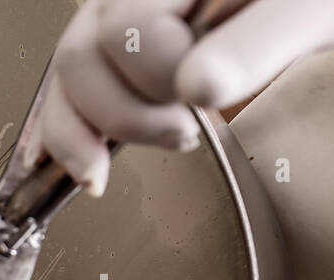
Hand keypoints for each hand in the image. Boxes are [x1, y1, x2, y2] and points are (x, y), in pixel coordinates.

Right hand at [26, 0, 333, 195]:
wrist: (298, 8)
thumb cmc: (313, 1)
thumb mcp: (305, 11)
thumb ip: (254, 41)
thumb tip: (196, 85)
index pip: (125, 31)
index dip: (159, 76)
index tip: (204, 97)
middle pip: (79, 56)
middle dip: (125, 114)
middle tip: (183, 128)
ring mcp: (114, 17)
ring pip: (64, 77)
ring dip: (89, 135)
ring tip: (134, 154)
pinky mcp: (112, 52)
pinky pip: (65, 91)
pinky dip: (66, 136)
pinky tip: (81, 168)